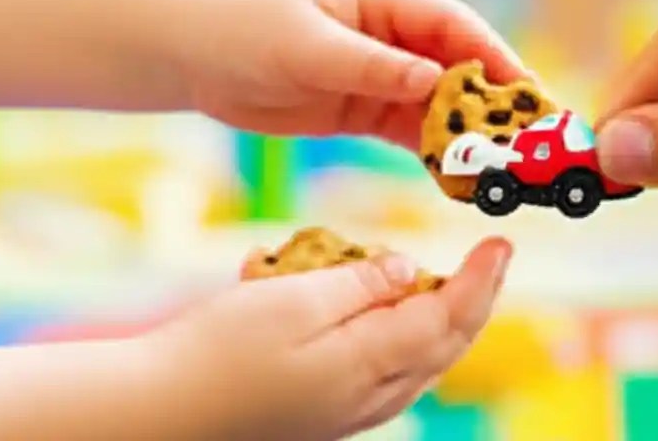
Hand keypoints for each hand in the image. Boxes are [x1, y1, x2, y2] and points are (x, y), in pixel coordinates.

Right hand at [151, 238, 511, 439]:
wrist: (156, 414)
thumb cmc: (216, 353)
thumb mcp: (293, 300)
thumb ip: (359, 285)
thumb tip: (407, 269)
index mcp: (370, 366)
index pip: (450, 318)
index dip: (482, 280)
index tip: (502, 243)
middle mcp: (370, 398)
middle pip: (443, 345)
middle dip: (471, 300)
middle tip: (487, 258)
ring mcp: (348, 411)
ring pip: (416, 361)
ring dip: (432, 317)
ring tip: (435, 277)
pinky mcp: (324, 413)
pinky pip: (380, 372)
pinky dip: (389, 335)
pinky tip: (370, 307)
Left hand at [176, 0, 527, 146]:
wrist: (189, 56)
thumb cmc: (243, 29)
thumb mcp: (307, 47)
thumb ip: (371, 64)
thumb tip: (435, 78)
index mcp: (382, 0)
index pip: (452, 26)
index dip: (493, 55)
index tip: (525, 90)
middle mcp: (390, 35)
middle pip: (456, 67)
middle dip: (492, 102)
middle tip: (526, 141)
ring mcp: (379, 73)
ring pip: (438, 104)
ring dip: (468, 134)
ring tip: (500, 169)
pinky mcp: (363, 108)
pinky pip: (410, 132)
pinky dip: (435, 153)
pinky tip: (458, 178)